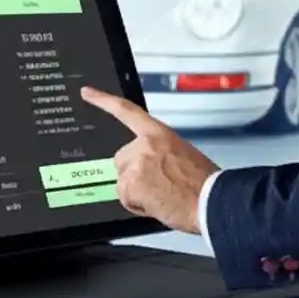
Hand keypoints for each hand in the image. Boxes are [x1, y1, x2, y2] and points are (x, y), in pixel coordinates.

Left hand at [80, 86, 218, 234]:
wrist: (210, 201)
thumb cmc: (203, 183)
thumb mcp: (182, 155)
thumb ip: (159, 153)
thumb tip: (150, 167)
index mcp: (159, 133)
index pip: (126, 111)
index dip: (103, 101)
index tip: (88, 92)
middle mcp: (143, 145)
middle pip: (122, 159)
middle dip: (134, 174)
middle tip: (159, 185)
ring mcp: (135, 164)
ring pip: (123, 181)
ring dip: (137, 191)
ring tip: (163, 196)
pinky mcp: (130, 184)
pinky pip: (125, 198)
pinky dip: (138, 205)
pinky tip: (157, 203)